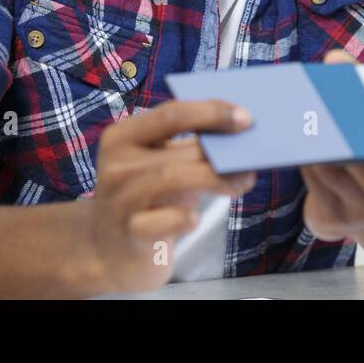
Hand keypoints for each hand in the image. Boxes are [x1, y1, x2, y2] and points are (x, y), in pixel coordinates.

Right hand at [80, 99, 255, 293]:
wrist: (108, 250)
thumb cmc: (146, 197)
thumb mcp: (158, 164)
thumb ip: (187, 146)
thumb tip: (240, 133)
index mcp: (122, 136)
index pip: (171, 114)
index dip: (211, 112)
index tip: (246, 117)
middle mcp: (116, 164)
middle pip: (177, 149)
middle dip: (221, 151)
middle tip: (255, 154)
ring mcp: (120, 199)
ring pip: (173, 177)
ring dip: (217, 178)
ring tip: (244, 180)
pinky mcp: (130, 232)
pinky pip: (166, 220)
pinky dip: (185, 217)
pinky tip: (196, 218)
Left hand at [299, 50, 363, 241]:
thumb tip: (335, 59)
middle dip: (352, 149)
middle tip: (333, 121)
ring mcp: (362, 216)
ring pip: (337, 179)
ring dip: (321, 147)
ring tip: (304, 115)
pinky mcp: (332, 220)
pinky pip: (315, 187)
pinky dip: (305, 158)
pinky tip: (293, 134)